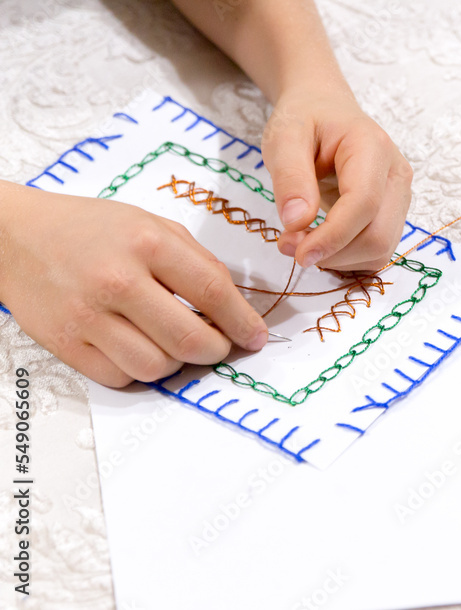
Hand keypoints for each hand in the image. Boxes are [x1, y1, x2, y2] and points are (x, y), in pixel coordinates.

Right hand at [0, 184, 268, 386]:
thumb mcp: (152, 226)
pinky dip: (140, 371)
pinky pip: (121, 377)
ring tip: (176, 344)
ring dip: (178, 363)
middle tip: (220, 346)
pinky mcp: (65, 343)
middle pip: (190, 339)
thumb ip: (196, 262)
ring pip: (158, 366)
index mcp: (147, 243)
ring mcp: (88, 315)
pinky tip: (141, 349)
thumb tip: (237, 307)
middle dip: (217, 350)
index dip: (243, 322)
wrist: (15, 236)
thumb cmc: (91, 230)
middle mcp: (118, 280)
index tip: (255, 336)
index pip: (214, 293)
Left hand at [262, 85, 412, 271]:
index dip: (332, 236)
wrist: (326, 110)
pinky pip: (377, 251)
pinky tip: (323, 242)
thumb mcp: (284, 137)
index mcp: (373, 147)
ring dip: (338, 259)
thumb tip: (297, 222)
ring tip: (302, 241)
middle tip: (291, 246)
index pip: (363, 204)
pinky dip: (347, 258)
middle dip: (333, 253)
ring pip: (380, 250)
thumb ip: (289, 177)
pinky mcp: (394, 214)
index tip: (297, 252)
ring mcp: (400, 197)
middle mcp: (397, 175)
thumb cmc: (305, 119)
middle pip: (378, 235)